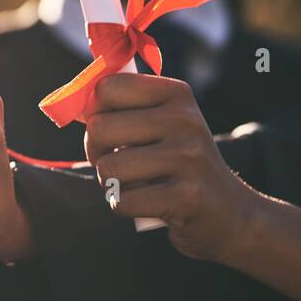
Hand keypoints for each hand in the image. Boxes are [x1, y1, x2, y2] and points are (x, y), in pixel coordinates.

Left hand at [85, 73, 260, 262]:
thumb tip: (71, 102)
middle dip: (97, 153)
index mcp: (176, 94)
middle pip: (99, 128)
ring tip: (138, 184)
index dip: (95, 114)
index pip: (106, 88)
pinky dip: (124, 206)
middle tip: (120, 163)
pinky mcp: (188, 197)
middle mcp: (185, 120)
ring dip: (111, 183)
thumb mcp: (158, 124)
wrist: (229, 212)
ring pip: (107, 168)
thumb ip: (118, 107)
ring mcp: (189, 158)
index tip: (113, 131)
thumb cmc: (176, 164)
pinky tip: (148, 203)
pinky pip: (121, 200)